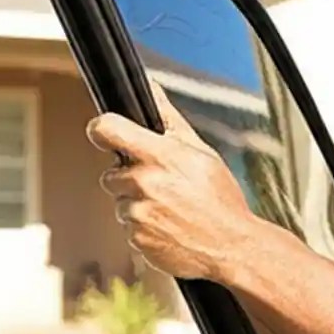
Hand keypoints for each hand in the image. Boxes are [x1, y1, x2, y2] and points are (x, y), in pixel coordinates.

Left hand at [86, 79, 260, 282]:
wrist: (231, 246)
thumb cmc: (220, 198)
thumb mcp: (202, 152)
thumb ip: (169, 119)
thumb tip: (152, 88)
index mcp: (161, 155)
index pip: (108, 129)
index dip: (101, 129)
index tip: (104, 133)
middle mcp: (145, 182)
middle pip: (112, 174)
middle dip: (131, 178)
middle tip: (163, 186)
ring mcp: (138, 212)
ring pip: (120, 202)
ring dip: (138, 204)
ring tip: (171, 209)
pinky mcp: (135, 238)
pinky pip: (128, 227)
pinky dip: (144, 227)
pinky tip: (168, 226)